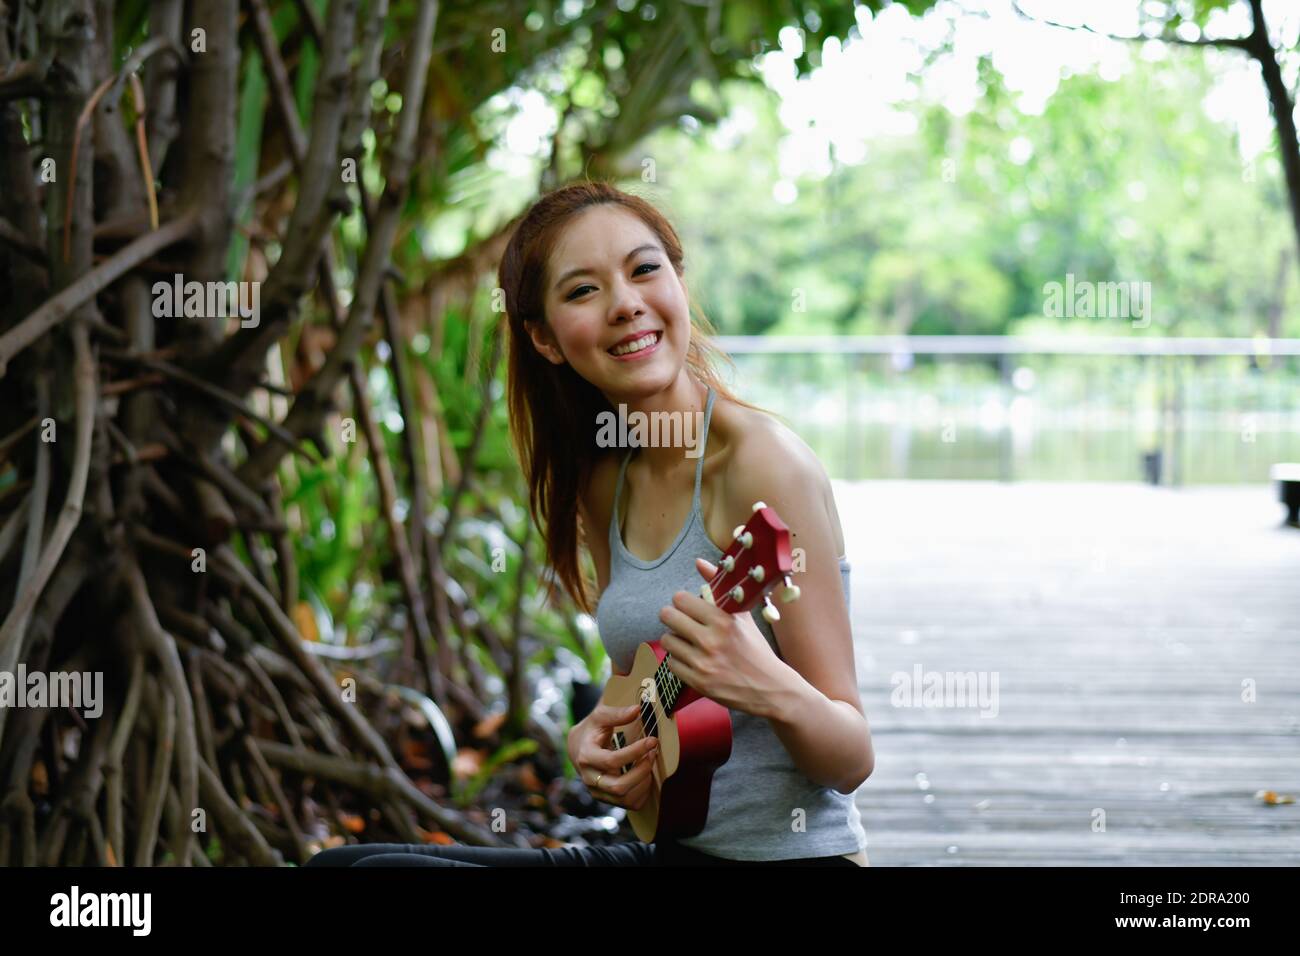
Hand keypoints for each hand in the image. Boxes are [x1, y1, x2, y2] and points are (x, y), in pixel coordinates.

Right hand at [568, 701, 658, 810]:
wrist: (578, 748)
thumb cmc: (592, 730)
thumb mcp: (600, 716)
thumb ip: (617, 713)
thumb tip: (638, 710)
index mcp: (586, 756)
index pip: (612, 761)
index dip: (635, 752)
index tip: (652, 740)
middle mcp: (590, 779)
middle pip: (619, 787)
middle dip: (642, 771)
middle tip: (653, 754)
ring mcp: (598, 792)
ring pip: (626, 799)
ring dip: (644, 781)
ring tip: (650, 762)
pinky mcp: (608, 799)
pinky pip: (631, 804)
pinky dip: (643, 791)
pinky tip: (646, 774)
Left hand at [656, 557, 785, 715]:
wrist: (769, 687)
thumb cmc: (755, 649)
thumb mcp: (742, 616)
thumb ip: (718, 587)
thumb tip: (698, 562)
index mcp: (723, 620)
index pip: (681, 599)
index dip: (682, 601)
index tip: (688, 606)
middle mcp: (711, 640)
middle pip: (668, 616)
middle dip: (672, 617)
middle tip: (681, 621)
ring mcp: (703, 663)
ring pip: (667, 640)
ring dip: (675, 639)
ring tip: (689, 641)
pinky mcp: (698, 682)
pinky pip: (671, 663)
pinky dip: (679, 660)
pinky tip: (692, 658)